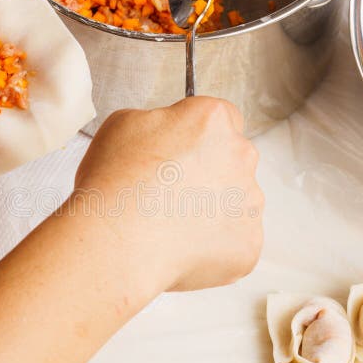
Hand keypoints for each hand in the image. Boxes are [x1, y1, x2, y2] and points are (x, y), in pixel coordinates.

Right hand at [73, 96, 263, 292]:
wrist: (115, 243)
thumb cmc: (114, 184)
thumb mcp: (124, 124)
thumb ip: (162, 120)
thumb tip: (170, 134)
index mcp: (213, 119)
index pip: (223, 118)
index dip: (199, 136)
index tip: (181, 152)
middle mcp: (241, 155)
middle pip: (234, 159)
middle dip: (209, 172)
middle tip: (171, 190)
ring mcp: (249, 201)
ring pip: (236, 201)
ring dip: (214, 208)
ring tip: (172, 222)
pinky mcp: (248, 242)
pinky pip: (234, 239)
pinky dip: (213, 244)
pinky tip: (182, 244)